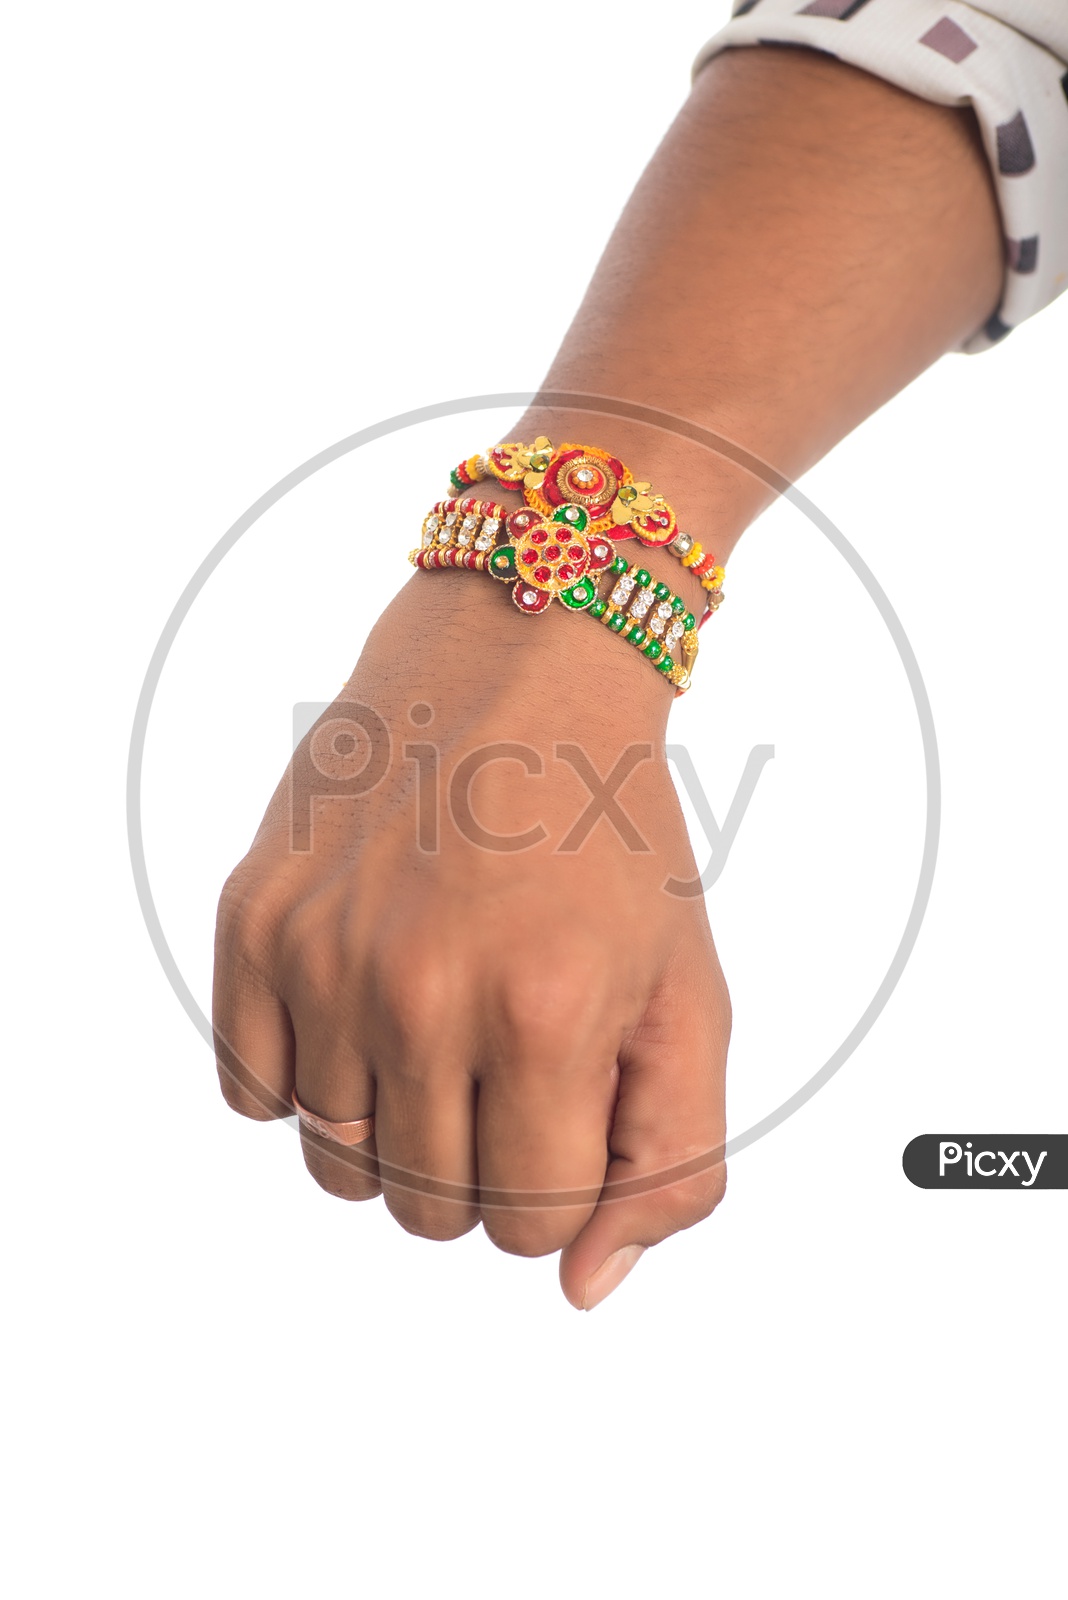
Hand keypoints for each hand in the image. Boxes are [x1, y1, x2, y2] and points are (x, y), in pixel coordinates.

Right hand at [213, 526, 729, 1308]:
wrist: (519, 669)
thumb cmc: (615, 840)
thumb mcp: (690, 995)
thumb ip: (673, 1164)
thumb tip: (582, 1289)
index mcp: (545, 1013)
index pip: (534, 1227)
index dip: (565, 1171)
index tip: (570, 1088)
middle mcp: (416, 991)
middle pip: (430, 1214)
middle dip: (485, 1159)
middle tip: (505, 1052)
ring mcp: (320, 954)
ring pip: (339, 1169)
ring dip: (399, 1127)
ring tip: (438, 1025)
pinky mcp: (252, 920)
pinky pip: (253, 1095)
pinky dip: (309, 1076)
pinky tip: (364, 1001)